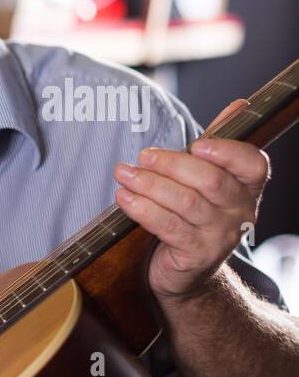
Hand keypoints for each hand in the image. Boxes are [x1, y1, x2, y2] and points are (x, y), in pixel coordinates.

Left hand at [113, 98, 270, 303]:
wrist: (185, 272)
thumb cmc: (193, 217)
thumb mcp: (206, 180)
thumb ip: (219, 144)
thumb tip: (239, 104)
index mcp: (247, 187)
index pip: (253, 163)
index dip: (227, 151)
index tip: (198, 144)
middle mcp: (240, 211)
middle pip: (210, 180)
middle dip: (172, 164)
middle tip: (142, 156)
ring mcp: (220, 235)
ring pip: (185, 202)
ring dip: (149, 184)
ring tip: (123, 174)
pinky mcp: (196, 254)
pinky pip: (167, 226)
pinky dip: (142, 208)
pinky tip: (124, 197)